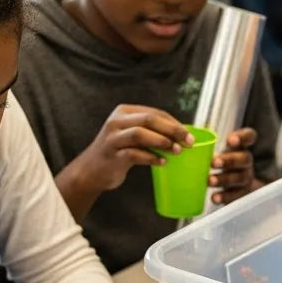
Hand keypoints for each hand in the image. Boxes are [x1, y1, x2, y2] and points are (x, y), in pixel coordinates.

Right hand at [71, 105, 191, 191]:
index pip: (155, 113)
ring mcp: (112, 138)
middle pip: (148, 120)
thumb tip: (183, 136)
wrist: (92, 170)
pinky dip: (150, 158)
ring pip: (139, 134)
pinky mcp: (111, 155)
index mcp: (124, 112)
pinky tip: (161, 163)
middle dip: (172, 130)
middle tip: (188, 142)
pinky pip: (133, 154)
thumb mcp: (132, 136)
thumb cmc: (119, 152)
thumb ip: (151, 132)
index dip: (174, 123)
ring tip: (176, 151)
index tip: (189, 135)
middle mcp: (116, 121)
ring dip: (161, 142)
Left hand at [209, 128, 261, 203]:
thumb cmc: (220, 162)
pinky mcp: (242, 193)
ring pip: (240, 178)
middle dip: (229, 161)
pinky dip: (225, 197)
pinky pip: (236, 196)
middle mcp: (245, 161)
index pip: (248, 137)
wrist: (234, 185)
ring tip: (209, 180)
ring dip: (224, 179)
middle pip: (244, 159)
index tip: (230, 140)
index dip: (242, 137)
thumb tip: (183, 142)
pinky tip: (214, 197)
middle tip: (213, 162)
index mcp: (240, 147)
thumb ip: (205, 145)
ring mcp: (246, 178)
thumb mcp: (217, 150)